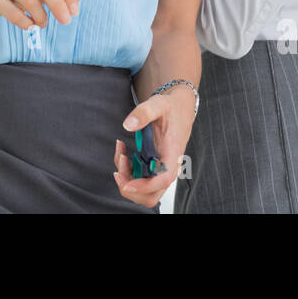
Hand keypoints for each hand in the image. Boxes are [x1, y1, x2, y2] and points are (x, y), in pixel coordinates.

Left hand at [113, 84, 193, 207]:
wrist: (179, 108)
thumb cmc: (171, 108)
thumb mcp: (159, 103)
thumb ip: (144, 112)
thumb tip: (127, 125)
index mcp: (173, 153)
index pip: (163, 179)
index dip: (145, 186)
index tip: (128, 183)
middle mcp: (168, 167)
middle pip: (152, 195)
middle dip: (131, 188)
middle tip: (118, 169)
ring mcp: (160, 169)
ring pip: (143, 191)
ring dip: (127, 179)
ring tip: (120, 155)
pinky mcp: (153, 167)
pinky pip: (139, 178)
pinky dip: (126, 170)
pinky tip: (121, 150)